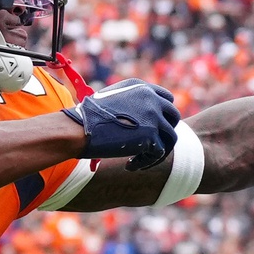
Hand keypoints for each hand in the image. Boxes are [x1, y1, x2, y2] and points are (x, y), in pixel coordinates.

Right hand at [66, 81, 180, 167]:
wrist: (80, 129)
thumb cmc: (88, 118)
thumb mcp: (112, 99)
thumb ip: (132, 102)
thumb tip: (144, 118)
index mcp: (141, 87)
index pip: (167, 98)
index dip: (163, 114)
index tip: (153, 128)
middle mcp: (151, 98)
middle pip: (174, 116)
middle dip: (165, 132)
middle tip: (151, 144)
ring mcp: (153, 116)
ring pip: (170, 137)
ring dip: (156, 151)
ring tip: (138, 159)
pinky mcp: (151, 136)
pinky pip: (159, 153)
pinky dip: (145, 162)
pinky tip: (129, 165)